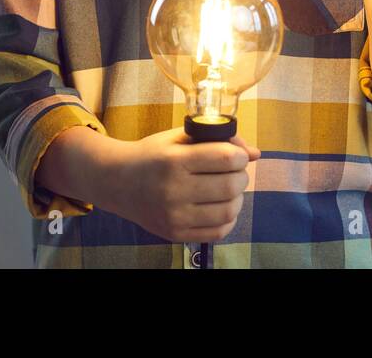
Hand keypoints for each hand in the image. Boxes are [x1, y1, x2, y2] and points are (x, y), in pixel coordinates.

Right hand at [108, 128, 259, 242]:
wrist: (117, 182)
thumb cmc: (152, 155)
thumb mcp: (179, 138)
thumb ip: (216, 140)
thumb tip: (255, 153)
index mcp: (174, 160)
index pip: (226, 158)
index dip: (240, 155)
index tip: (237, 154)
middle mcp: (174, 190)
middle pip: (231, 185)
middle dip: (241, 175)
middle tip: (234, 170)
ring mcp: (174, 216)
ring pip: (229, 210)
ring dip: (238, 197)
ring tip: (229, 188)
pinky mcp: (175, 234)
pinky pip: (219, 231)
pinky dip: (229, 218)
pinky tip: (221, 206)